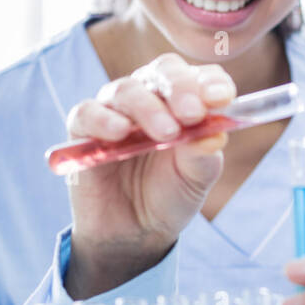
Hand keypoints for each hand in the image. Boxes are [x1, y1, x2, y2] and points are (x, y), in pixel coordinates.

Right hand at [62, 53, 234, 298]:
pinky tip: (119, 133)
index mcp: (185, 103)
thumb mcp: (196, 179)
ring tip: (165, 134)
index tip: (221, 98)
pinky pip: (87, 113)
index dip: (211, 82)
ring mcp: (116, 111)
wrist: (134, 233)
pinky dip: (103, 119)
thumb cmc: (169, 195)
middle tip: (192, 114)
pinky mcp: (83, 131)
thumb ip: (204, 154)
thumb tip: (214, 133)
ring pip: (126, 90)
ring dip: (148, 108)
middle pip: (163, 72)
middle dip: (180, 88)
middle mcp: (151, 98)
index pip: (200, 77)